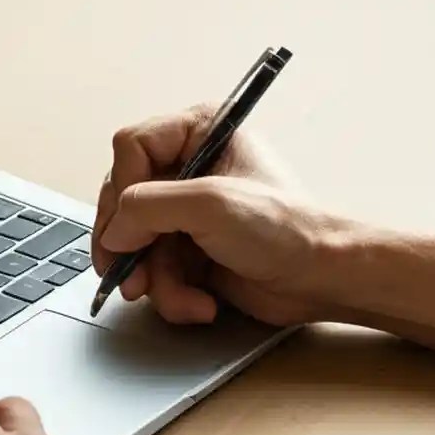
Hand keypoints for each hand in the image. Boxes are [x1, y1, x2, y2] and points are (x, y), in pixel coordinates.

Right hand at [91, 105, 342, 326]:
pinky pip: (154, 270)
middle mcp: (188, 168)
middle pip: (124, 200)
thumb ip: (148, 207)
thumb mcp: (211, 205)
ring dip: (154, 278)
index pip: (131, 147)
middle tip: (130, 272)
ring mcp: (186, 212)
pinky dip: (171, 294)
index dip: (124, 187)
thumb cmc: (288, 230)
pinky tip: (200, 302)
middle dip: (130, 244)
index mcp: (200, 133)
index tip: (129, 225)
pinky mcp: (188, 250)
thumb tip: (113, 231)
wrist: (321, 279)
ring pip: (135, 243)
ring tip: (177, 295)